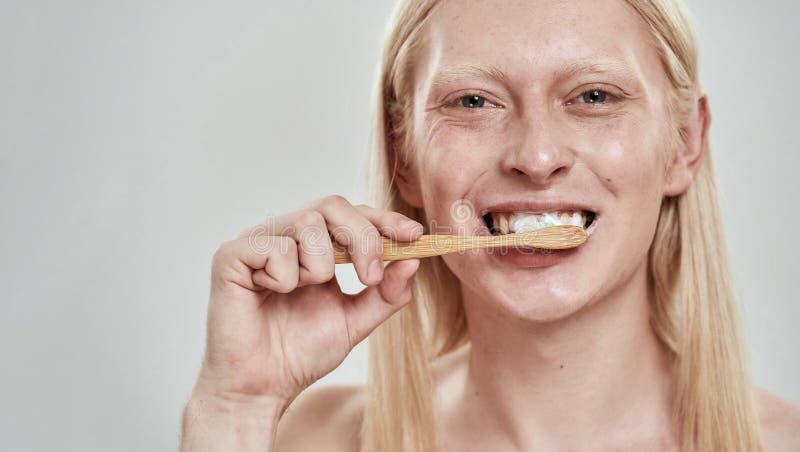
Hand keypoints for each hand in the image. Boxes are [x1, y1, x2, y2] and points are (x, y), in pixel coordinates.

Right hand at [193, 195, 422, 407]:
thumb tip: (413, 261)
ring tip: (303, 292)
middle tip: (370, 277)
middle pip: (332, 205)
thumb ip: (385, 293)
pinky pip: (274, 247)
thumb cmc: (300, 354)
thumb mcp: (356, 320)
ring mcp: (257, 242)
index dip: (383, 219)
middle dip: (362, 238)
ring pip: (307, 222)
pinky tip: (269, 296)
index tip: (413, 236)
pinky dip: (284, 277)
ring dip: (319, 266)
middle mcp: (285, 236)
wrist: (261, 388)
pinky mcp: (230, 256)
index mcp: (313, 246)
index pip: (352, 214)